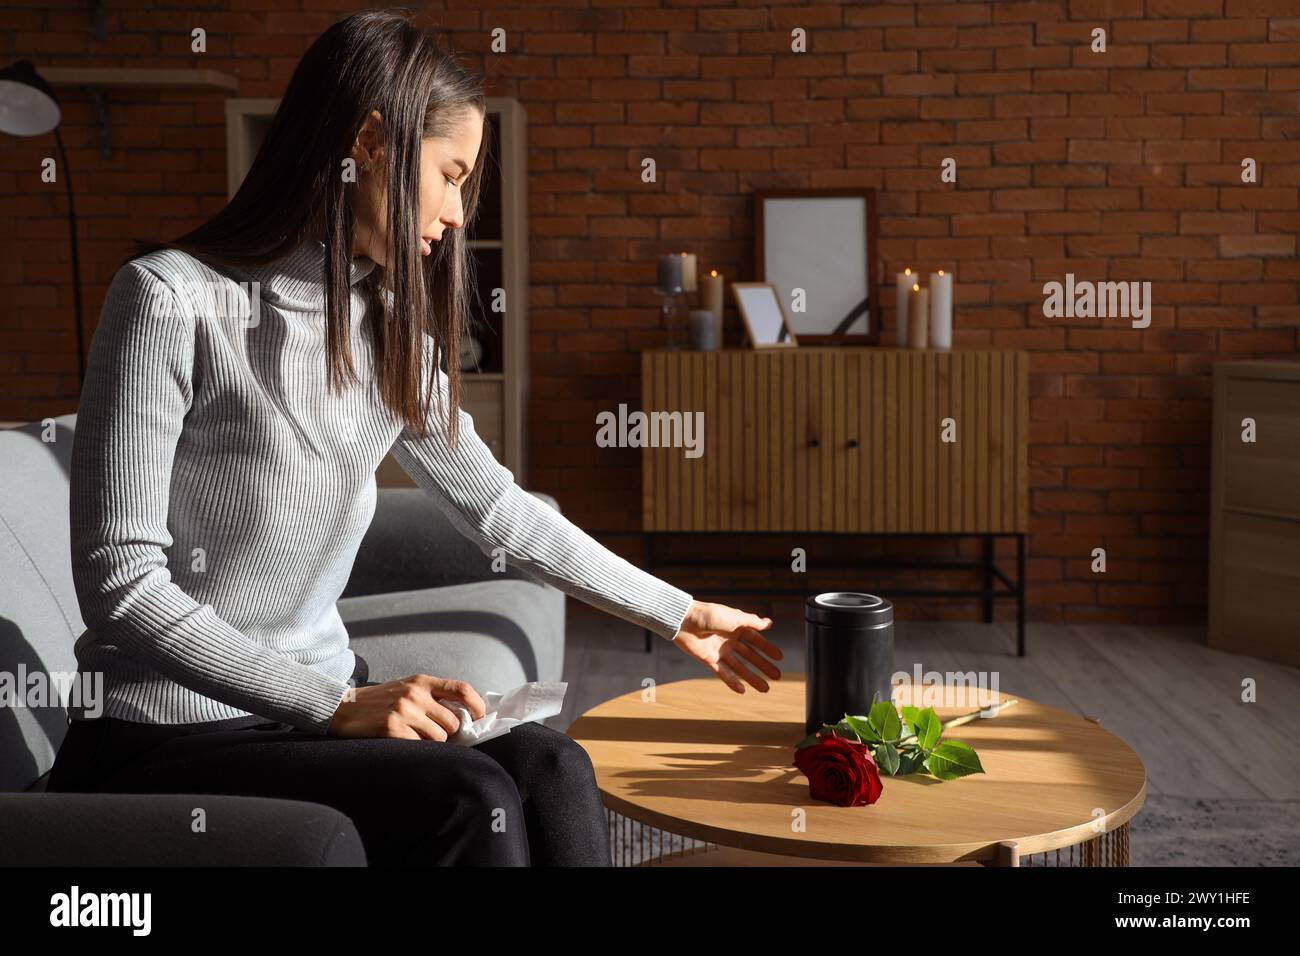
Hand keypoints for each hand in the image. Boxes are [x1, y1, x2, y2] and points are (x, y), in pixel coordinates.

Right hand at [327, 674, 487, 739]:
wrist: (341, 708)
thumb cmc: (379, 701)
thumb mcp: (407, 688)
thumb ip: (433, 697)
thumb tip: (465, 715)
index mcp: (422, 681)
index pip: (462, 689)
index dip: (477, 705)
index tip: (480, 718)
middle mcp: (415, 693)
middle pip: (453, 722)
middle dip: (446, 732)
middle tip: (430, 733)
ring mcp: (403, 710)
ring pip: (439, 737)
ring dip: (430, 742)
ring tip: (411, 735)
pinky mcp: (391, 728)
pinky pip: (419, 746)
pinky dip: (414, 748)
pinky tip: (400, 741)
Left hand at [671, 601, 781, 693]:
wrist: (684, 620)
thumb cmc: (709, 614)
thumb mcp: (735, 617)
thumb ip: (752, 622)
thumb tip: (769, 623)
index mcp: (735, 627)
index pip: (755, 639)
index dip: (767, 648)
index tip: (780, 657)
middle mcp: (728, 639)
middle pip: (750, 656)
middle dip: (763, 666)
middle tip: (777, 676)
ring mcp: (719, 650)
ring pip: (739, 667)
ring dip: (752, 677)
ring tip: (765, 688)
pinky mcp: (708, 660)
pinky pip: (722, 673)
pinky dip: (732, 682)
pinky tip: (742, 690)